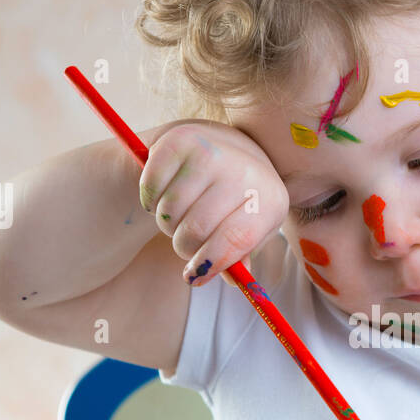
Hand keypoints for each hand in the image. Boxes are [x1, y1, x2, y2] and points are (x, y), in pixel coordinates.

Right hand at [138, 120, 288, 286]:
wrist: (223, 148)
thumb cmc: (239, 202)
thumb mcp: (250, 229)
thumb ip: (241, 257)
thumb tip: (235, 279)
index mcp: (269, 198)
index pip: (236, 240)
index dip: (209, 263)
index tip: (193, 277)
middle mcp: (244, 170)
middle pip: (197, 230)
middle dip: (184, 247)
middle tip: (184, 244)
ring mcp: (212, 151)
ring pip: (170, 212)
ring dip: (167, 224)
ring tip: (179, 216)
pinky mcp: (179, 140)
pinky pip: (151, 189)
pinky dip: (150, 202)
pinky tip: (164, 195)